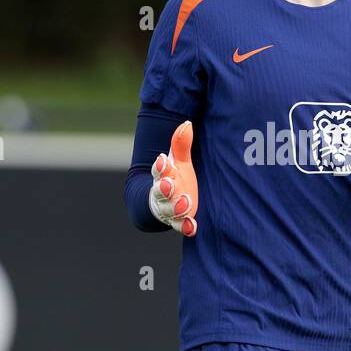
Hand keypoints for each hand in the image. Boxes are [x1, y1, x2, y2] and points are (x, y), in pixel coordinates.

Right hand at [148, 120, 198, 236]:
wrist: (163, 203)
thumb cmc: (173, 177)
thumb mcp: (178, 161)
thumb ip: (181, 144)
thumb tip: (187, 123)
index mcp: (161, 176)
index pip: (158, 170)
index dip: (160, 166)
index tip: (162, 159)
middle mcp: (163, 193)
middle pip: (160, 191)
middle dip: (164, 188)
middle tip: (168, 183)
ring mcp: (170, 208)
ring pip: (170, 210)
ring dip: (175, 207)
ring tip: (184, 202)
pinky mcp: (181, 220)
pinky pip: (182, 225)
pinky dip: (186, 226)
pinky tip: (192, 227)